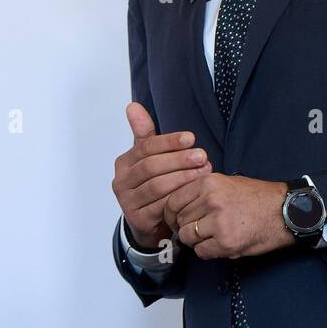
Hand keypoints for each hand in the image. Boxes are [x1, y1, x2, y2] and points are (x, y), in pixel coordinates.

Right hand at [111, 102, 212, 249]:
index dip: (169, 142)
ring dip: (183, 178)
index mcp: (124, 163)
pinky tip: (196, 191)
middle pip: (151, 166)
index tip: (191, 138)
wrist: (149, 221)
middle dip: (179, 160)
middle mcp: (121, 182)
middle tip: (203, 156)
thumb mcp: (149, 157)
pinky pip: (161, 206)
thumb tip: (133, 106)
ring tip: (204, 171)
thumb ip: (144, 133)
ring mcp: (128, 202)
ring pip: (157, 186)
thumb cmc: (152, 183)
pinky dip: (180, 197)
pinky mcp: (139, 219)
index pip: (145, 147)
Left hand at [165, 173, 291, 259]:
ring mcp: (218, 221)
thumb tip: (178, 207)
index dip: (170, 214)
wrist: (285, 212)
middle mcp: (210, 200)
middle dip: (186, 227)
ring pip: (188, 237)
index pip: (172, 201)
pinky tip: (221, 243)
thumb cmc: (259, 198)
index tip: (174, 220)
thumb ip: (202, 192)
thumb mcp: (228, 183)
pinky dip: (208, 251)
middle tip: (201, 229)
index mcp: (209, 182)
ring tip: (213, 236)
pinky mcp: (226, 242)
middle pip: (179, 220)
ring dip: (197, 240)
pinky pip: (202, 251)